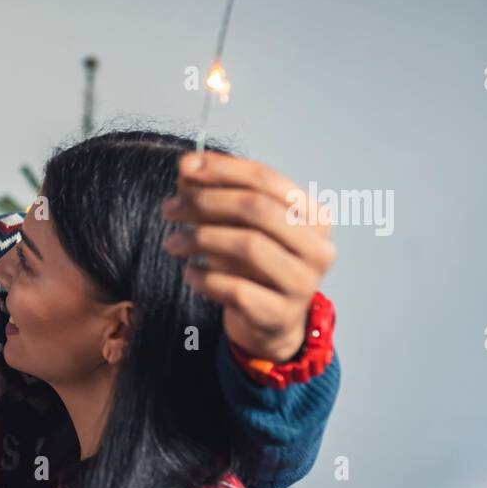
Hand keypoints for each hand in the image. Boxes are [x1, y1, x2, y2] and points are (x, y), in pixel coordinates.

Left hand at [161, 151, 334, 362]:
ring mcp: (302, 283)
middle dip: (206, 203)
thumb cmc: (253, 266)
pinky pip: (236, 288)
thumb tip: (186, 164)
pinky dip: (205, 277)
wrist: (270, 323)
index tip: (185, 168)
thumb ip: (213, 192)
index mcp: (312, 215)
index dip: (223, 170)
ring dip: (200, 239)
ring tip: (172, 243)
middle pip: (257, 209)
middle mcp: (316, 247)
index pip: (266, 179)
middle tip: (169, 209)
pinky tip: (189, 273)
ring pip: (249, 246)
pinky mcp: (279, 313)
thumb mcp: (235, 226)